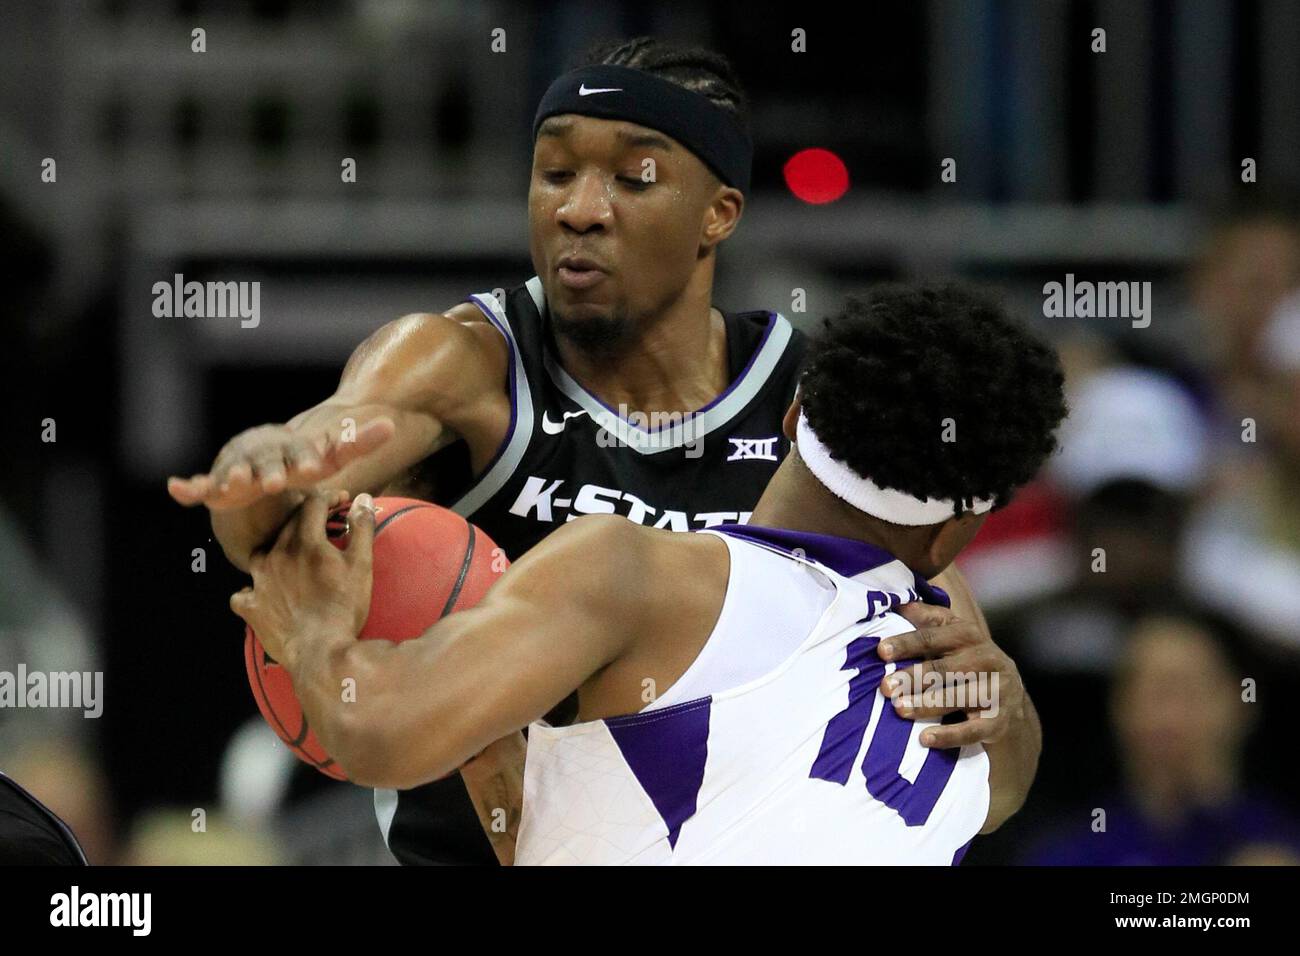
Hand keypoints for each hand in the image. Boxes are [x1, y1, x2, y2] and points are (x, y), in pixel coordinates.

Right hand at [168, 417, 395, 509]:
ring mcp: (237, 468)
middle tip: (276, 481)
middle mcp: (264, 458)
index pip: (303, 456)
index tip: (315, 469)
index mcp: (293, 453)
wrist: (264, 458)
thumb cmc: (303, 461)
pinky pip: (199, 486)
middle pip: (267, 465)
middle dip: (271, 472)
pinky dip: (187, 488)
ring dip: (232, 477)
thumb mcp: (333, 456)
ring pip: (233, 474)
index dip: (308, 462)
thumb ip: (360, 443)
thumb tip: (393, 424)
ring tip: (233, 481)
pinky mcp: (216, 484)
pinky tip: (176, 488)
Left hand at [229, 490, 376, 668]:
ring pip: (262, 553)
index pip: (313, 504)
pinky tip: (262, 596)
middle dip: (307, 520)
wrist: (320, 649)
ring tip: (290, 561)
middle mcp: (276, 554)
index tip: (340, 502)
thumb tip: (363, 498)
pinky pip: (242, 593)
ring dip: (276, 552)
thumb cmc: (345, 606)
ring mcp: (258, 581)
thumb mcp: (361, 565)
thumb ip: (362, 528)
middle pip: (288, 525)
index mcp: (305, 541)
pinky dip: (252, 592)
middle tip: (323, 529)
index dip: (329, 499)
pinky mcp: (250, 606)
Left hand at [877, 601, 1026, 750]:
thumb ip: (927, 618)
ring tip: (899, 710)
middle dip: (913, 678)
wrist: (1011, 698)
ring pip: (958, 698)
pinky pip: (973, 730)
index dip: (907, 643)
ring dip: (927, 705)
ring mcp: (997, 691)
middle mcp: (987, 659)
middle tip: (885, 687)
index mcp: (969, 634)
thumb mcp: (952, 633)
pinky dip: (949, 736)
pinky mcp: (1000, 721)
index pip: (934, 637)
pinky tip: (925, 739)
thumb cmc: (966, 659)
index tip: (881, 651)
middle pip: (944, 669)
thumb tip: (897, 601)